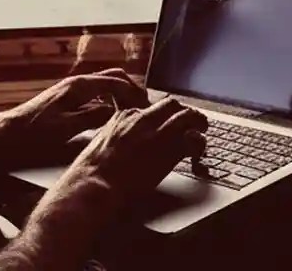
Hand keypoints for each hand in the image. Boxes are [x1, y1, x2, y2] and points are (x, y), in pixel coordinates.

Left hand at [0, 68, 148, 168]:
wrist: (6, 135)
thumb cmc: (33, 134)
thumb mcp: (67, 128)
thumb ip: (94, 116)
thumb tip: (118, 111)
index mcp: (80, 86)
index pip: (118, 82)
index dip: (136, 94)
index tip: (148, 108)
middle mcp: (77, 83)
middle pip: (115, 76)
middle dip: (132, 89)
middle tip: (145, 107)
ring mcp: (72, 89)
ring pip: (106, 83)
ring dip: (122, 94)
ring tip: (133, 111)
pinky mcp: (68, 98)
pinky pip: (97, 93)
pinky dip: (110, 99)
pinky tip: (112, 114)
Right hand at [14, 99, 207, 264]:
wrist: (93, 186)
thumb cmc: (89, 174)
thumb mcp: (97, 146)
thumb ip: (113, 138)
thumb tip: (122, 146)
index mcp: (122, 116)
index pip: (149, 107)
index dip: (160, 117)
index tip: (164, 125)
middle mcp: (141, 119)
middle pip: (170, 104)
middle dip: (181, 112)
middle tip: (189, 123)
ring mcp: (156, 131)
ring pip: (186, 115)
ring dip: (197, 121)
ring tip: (202, 129)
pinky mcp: (169, 148)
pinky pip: (193, 139)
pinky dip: (199, 144)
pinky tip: (198, 153)